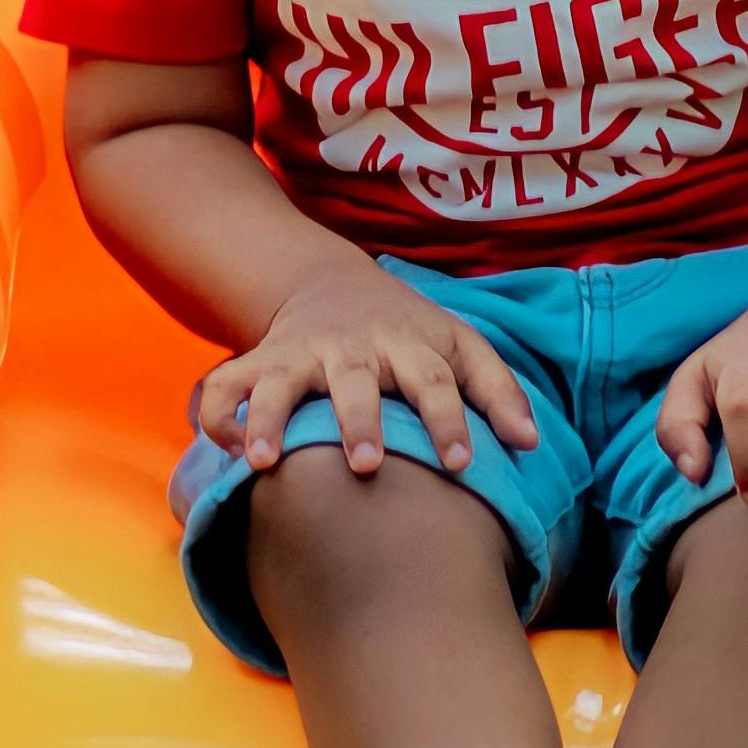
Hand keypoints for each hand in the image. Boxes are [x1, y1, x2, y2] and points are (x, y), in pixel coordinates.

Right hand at [197, 264, 541, 479]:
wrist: (330, 283)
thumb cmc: (409, 333)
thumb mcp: (458, 345)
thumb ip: (496, 390)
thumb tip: (531, 445)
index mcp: (408, 345)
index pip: (435, 381)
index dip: (449, 420)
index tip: (462, 464)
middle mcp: (352, 349)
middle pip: (356, 381)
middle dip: (358, 420)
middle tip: (365, 464)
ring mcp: (299, 355)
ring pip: (278, 382)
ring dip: (269, 418)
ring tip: (261, 462)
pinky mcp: (258, 363)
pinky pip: (223, 386)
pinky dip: (216, 412)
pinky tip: (225, 449)